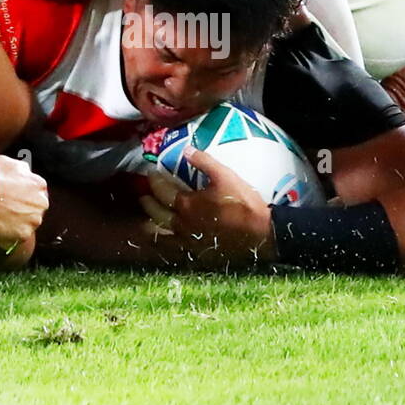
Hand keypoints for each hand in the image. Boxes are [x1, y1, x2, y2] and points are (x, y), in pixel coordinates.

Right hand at [0, 156, 48, 254]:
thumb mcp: (8, 162)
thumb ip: (21, 170)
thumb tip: (23, 172)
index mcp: (39, 185)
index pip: (36, 193)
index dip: (23, 196)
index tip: (12, 198)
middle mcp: (41, 203)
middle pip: (34, 210)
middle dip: (22, 210)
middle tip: (4, 209)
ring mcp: (33, 220)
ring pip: (27, 224)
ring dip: (16, 223)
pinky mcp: (23, 234)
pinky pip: (17, 237)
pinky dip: (8, 235)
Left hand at [140, 148, 276, 268]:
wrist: (260, 235)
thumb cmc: (243, 203)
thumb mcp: (225, 176)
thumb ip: (204, 161)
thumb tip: (186, 149)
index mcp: (187, 204)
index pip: (162, 191)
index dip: (155, 180)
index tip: (152, 173)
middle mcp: (182, 224)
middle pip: (156, 213)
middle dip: (148, 202)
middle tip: (144, 195)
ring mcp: (187, 242)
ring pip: (160, 235)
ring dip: (151, 226)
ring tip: (146, 222)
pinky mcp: (196, 254)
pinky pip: (173, 251)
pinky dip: (164, 246)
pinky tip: (165, 243)